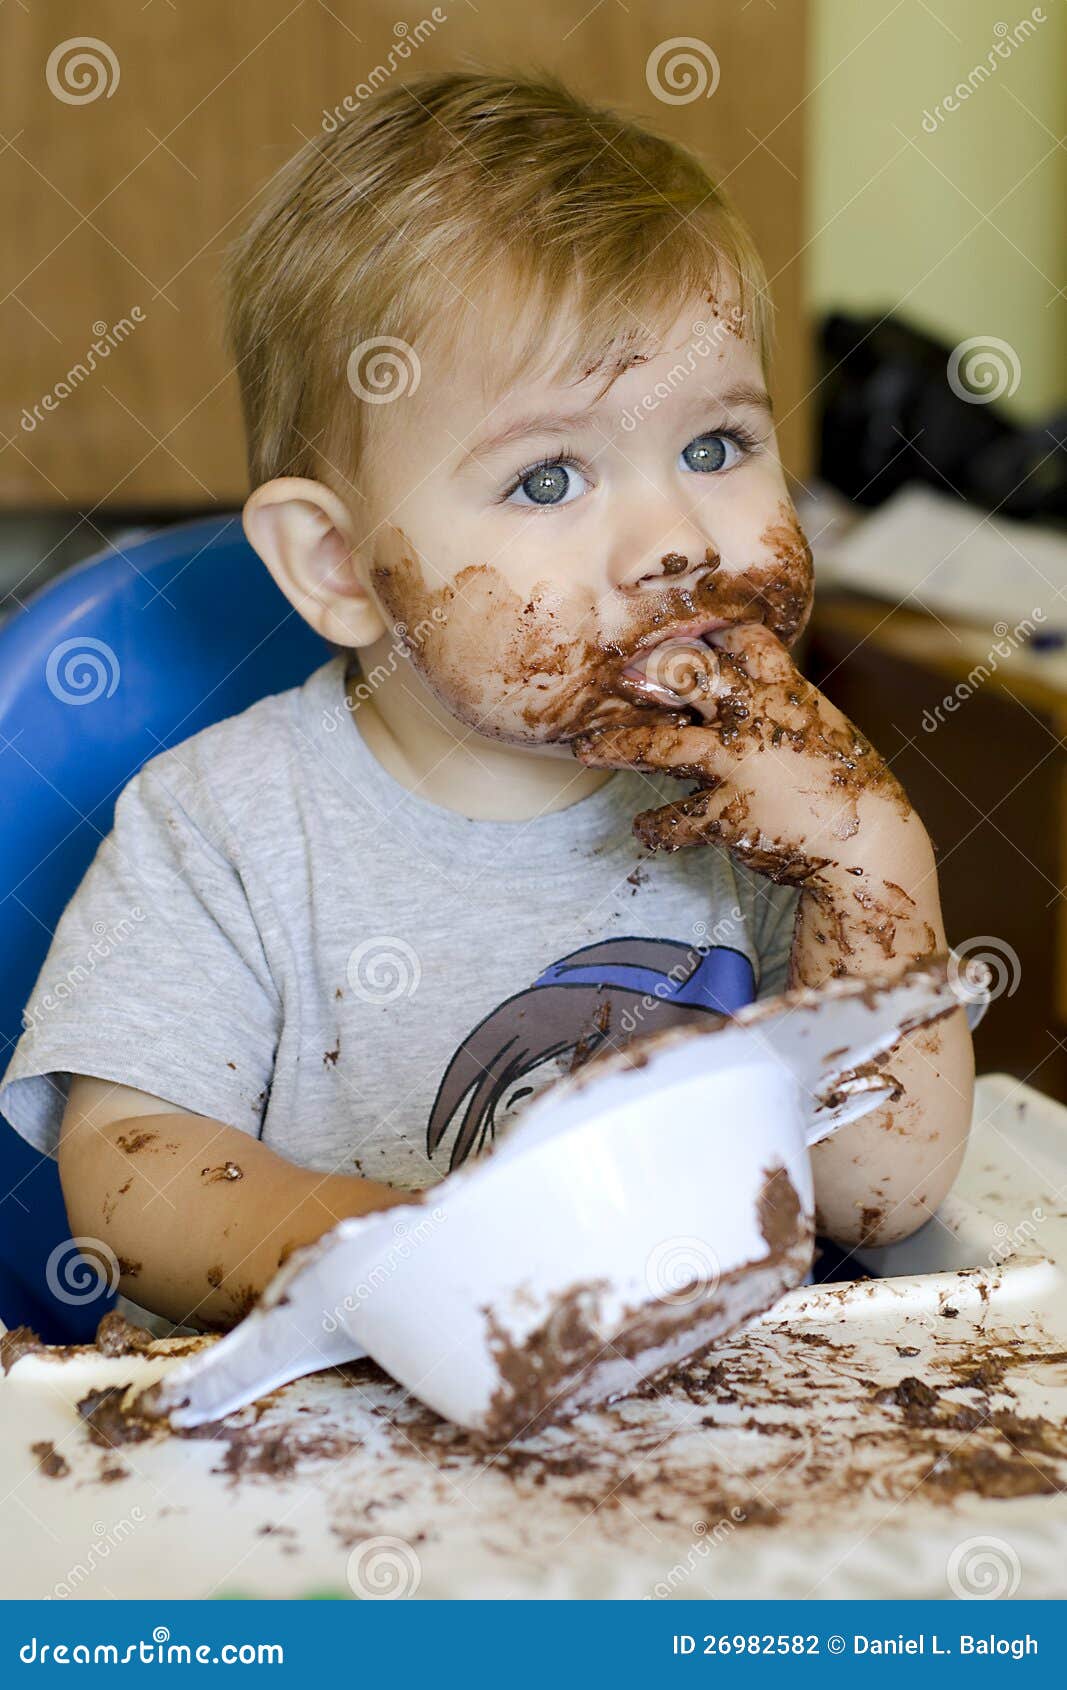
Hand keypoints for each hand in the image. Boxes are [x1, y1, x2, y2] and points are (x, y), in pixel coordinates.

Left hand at [574, 623, 910, 883]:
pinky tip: (644, 829)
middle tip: (609, 674)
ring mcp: (739, 767)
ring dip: (617, 747)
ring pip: (661, 747)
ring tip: (585, 750)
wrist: (873, 845)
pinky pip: (676, 820)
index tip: (668, 630)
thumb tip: (732, 686)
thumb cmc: (841, 784)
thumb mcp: (817, 729)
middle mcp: (758, 721)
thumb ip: (774, 706)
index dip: (705, 632)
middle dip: (645, 673)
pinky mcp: (728, 816)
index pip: (742, 640)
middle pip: (688, 679)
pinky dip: (656, 826)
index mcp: (786, 693)